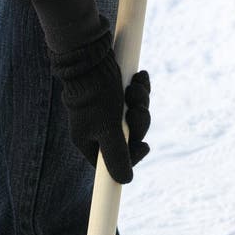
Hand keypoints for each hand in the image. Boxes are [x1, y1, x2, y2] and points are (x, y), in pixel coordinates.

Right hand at [49, 20, 150, 183]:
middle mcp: (96, 127)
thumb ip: (117, 156)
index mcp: (89, 142)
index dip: (132, 157)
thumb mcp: (108, 129)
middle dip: (139, 122)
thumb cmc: (95, 93)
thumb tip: (125, 181)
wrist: (89, 53)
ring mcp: (106, 108)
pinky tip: (140, 77)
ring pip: (134, 115)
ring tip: (136, 87)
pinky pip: (134, 97)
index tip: (144, 146)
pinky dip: (140, 89)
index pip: (113, 162)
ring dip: (141, 102)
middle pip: (128, 138)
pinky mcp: (114, 90)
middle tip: (137, 109)